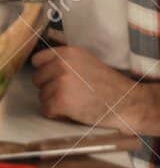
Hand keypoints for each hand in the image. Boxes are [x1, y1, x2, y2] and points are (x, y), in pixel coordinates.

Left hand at [31, 44, 159, 133]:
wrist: (129, 104)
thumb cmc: (109, 87)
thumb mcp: (86, 63)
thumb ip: (65, 62)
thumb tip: (42, 69)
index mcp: (68, 52)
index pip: (37, 60)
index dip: (45, 73)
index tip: (55, 81)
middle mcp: (62, 64)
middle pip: (37, 80)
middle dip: (49, 89)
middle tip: (71, 95)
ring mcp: (60, 82)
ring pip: (42, 96)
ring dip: (54, 103)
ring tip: (76, 104)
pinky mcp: (61, 100)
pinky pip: (47, 110)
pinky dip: (57, 115)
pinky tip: (73, 113)